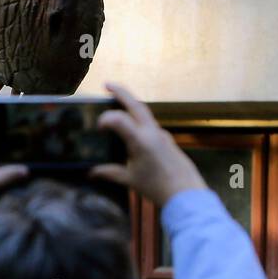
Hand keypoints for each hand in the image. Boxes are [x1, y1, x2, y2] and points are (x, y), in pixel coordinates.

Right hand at [90, 82, 205, 207]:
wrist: (186, 194)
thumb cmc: (156, 187)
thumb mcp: (129, 179)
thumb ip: (109, 172)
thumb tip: (91, 172)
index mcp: (140, 140)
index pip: (118, 118)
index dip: (105, 119)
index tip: (98, 128)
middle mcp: (152, 132)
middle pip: (136, 104)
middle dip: (121, 92)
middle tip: (107, 84)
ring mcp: (162, 134)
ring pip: (145, 113)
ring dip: (131, 105)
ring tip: (118, 103)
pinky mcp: (167, 140)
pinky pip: (150, 124)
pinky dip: (139, 121)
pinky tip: (133, 131)